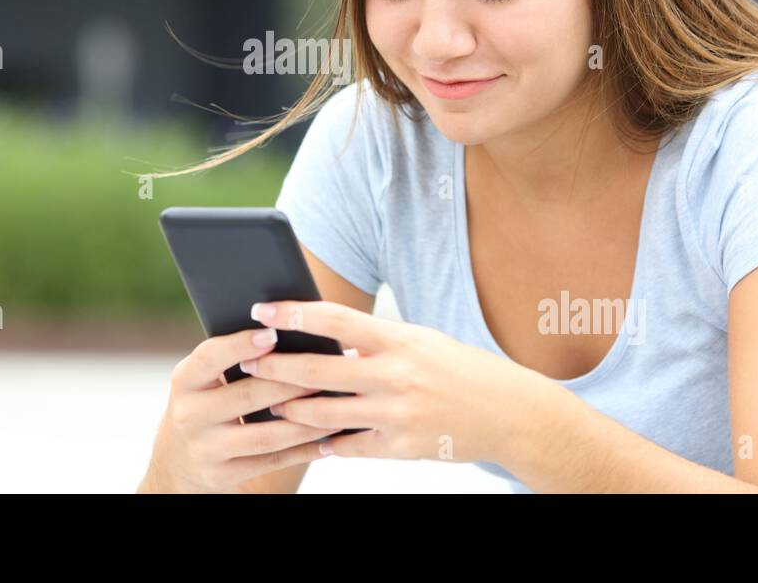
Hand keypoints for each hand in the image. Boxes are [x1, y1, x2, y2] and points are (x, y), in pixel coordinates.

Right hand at [140, 324, 341, 492]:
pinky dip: (303, 451)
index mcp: (184, 380)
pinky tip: (328, 441)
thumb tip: (287, 333)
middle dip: (292, 382)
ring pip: (265, 434)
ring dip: (307, 421)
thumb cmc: (205, 404)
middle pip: (248, 396)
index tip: (273, 333)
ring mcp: (205, 449)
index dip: (240, 344)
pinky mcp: (221, 476)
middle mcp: (189, 415)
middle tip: (329, 369)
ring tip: (337, 406)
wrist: (178, 462)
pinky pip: (271, 462)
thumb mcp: (203, 380)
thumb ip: (231, 359)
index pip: (210, 357)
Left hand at [244, 299, 536, 464]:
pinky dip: (328, 443)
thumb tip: (325, 337)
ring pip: (325, 414)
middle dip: (275, 368)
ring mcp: (397, 415)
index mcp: (399, 340)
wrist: (509, 412)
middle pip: (318, 371)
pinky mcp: (402, 448)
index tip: (262, 309)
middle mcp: (396, 376)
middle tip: (248, 362)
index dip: (294, 313)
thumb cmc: (459, 368)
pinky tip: (312, 439)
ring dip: (291, 409)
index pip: (335, 319)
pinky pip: (350, 447)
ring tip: (271, 404)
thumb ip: (375, 341)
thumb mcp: (420, 341)